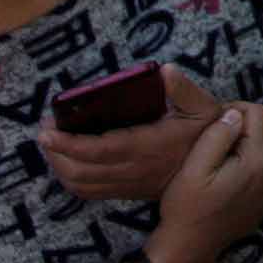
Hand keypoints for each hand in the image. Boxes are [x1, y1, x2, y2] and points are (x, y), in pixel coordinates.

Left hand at [39, 66, 220, 201]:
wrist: (218, 170)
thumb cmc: (207, 134)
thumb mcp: (203, 108)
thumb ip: (184, 89)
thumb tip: (165, 71)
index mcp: (146, 147)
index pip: (97, 151)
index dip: (67, 143)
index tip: (47, 130)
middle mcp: (133, 170)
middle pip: (80, 172)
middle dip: (54, 153)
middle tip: (44, 131)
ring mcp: (129, 184)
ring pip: (82, 185)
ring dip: (59, 167)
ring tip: (50, 144)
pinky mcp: (128, 191)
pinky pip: (91, 192)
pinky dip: (71, 180)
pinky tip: (66, 162)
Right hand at [145, 102, 262, 262]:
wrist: (194, 244)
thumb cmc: (188, 206)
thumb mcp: (193, 168)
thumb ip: (216, 135)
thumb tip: (236, 113)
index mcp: (257, 159)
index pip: (259, 112)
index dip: (236, 109)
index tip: (218, 120)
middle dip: (258, 116)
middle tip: (232, 128)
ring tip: (249, 137)